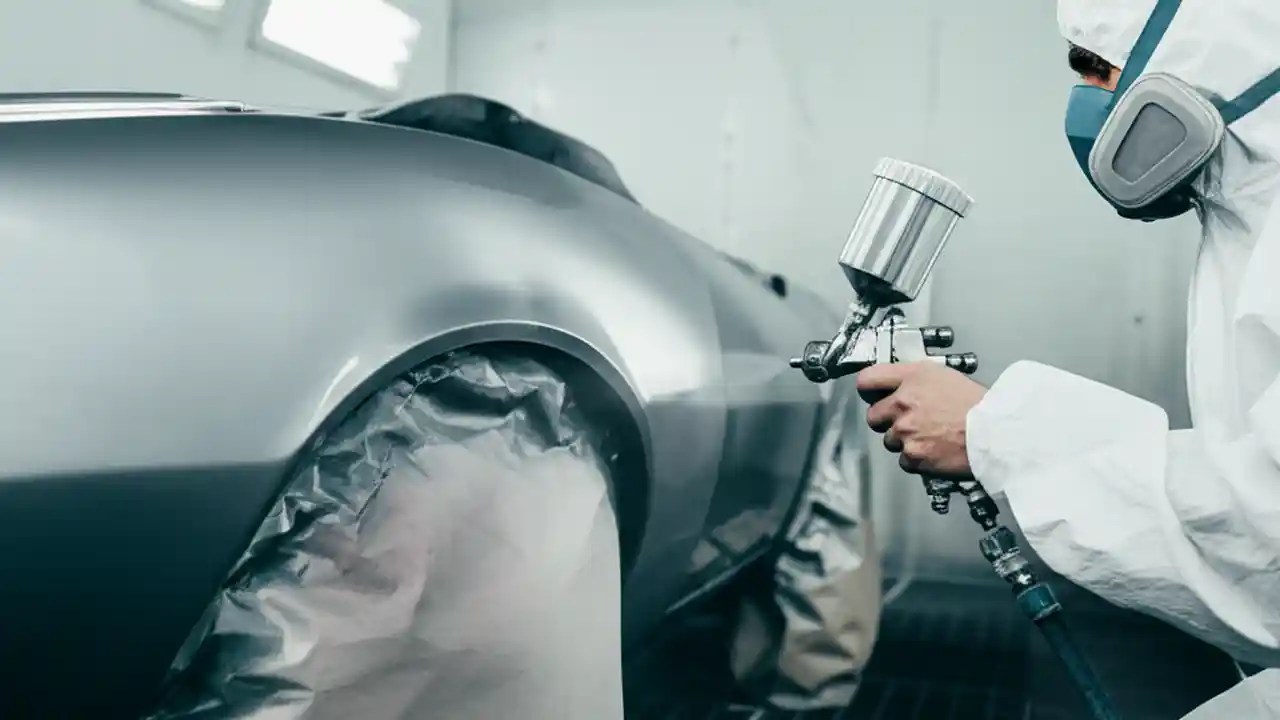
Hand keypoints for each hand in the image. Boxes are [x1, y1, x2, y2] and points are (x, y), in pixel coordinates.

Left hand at [856, 362, 986, 475]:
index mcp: (911, 378)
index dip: (868, 390)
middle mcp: (903, 403)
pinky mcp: (912, 456)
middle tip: (909, 421)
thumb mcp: (945, 376)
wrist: (996, 433)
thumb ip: (915, 378)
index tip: (872, 396)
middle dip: (887, 420)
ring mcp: (905, 431)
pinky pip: (904, 460)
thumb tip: (899, 385)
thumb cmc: (978, 406)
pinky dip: (916, 459)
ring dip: (904, 440)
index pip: (867, 380)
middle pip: (873, 416)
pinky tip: (935, 450)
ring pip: (889, 440)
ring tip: (931, 436)